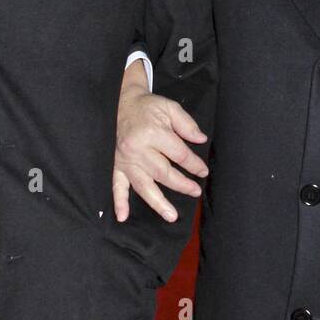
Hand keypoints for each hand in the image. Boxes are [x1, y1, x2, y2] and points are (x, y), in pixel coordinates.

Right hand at [112, 71, 207, 223]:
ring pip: (144, 185)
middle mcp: (138, 150)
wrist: (120, 103)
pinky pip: (116, 186)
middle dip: (182, 184)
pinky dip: (119, 202)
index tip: (203, 171)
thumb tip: (201, 139)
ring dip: (158, 202)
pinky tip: (123, 216)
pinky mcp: (116, 165)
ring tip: (171, 216)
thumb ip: (187, 124)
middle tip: (195, 191)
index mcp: (152, 134)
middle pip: (163, 173)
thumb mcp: (170, 107)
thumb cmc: (147, 106)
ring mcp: (125, 160)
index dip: (194, 164)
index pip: (179, 154)